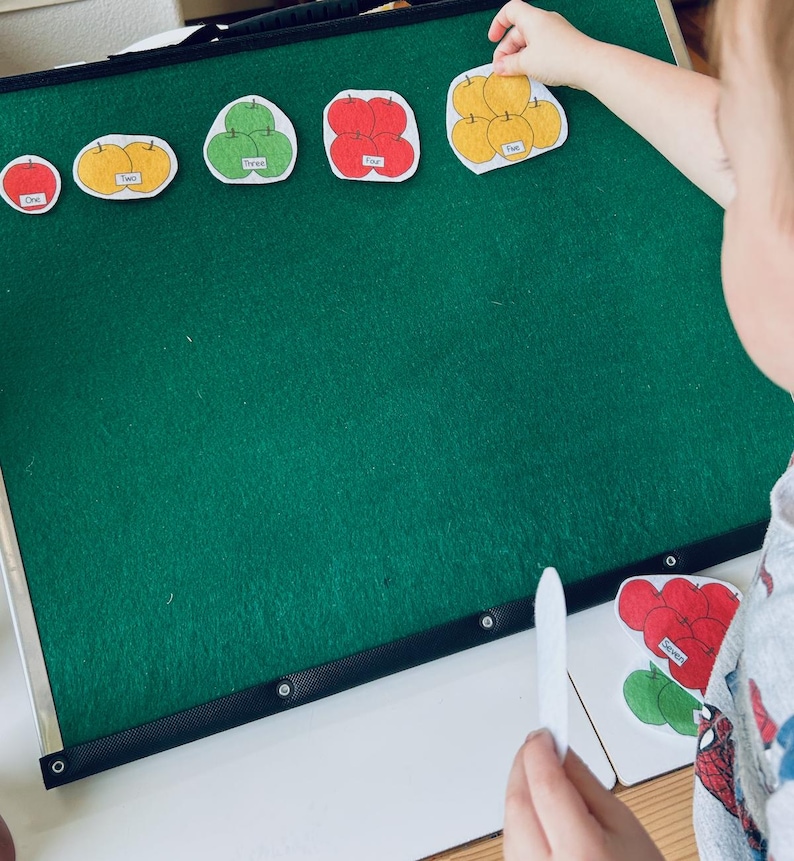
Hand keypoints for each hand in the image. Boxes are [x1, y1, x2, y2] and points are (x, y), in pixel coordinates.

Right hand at [487, 0, 594, 88]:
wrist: (588, 65)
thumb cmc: (557, 59)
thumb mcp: (526, 63)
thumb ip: (509, 65)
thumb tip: (499, 67)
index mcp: (532, 19)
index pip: (510, 11)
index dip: (498, 23)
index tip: (492, 40)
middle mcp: (543, 22)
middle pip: (518, 31)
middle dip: (506, 50)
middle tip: (502, 70)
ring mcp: (554, 33)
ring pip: (528, 42)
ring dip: (518, 58)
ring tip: (514, 75)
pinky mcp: (561, 45)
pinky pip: (540, 49)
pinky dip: (531, 60)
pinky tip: (529, 75)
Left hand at [504, 729, 664, 860]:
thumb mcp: (623, 824)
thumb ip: (586, 783)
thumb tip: (560, 750)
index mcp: (581, 853)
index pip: (546, 786)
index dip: (540, 752)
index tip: (545, 733)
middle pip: (519, 802)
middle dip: (524, 765)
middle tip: (539, 745)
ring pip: (508, 821)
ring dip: (519, 789)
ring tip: (538, 774)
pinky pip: (510, 841)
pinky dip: (518, 816)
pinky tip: (533, 805)